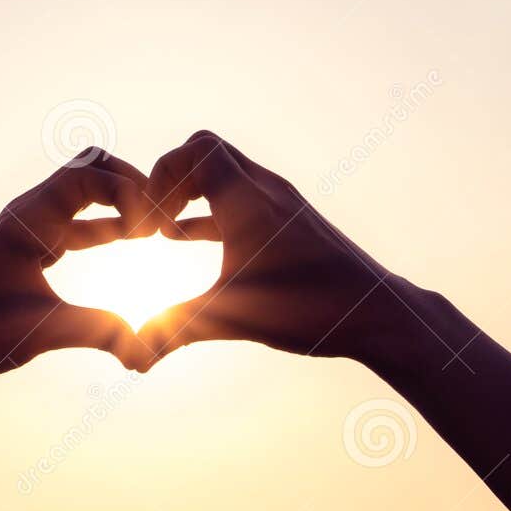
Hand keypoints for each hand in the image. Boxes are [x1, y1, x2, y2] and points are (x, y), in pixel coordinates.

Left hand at [0, 151, 163, 417]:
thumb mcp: (44, 331)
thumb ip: (98, 332)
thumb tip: (144, 352)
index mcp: (25, 221)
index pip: (84, 175)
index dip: (125, 190)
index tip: (149, 228)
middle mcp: (26, 214)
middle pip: (86, 169)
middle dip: (126, 184)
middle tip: (157, 218)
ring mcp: (28, 228)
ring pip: (81, 193)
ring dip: (116, 202)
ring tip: (150, 229)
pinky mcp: (32, 247)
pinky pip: (75, 221)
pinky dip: (103, 224)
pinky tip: (128, 239)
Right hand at [139, 131, 410, 363]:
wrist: (377, 313)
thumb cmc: (310, 308)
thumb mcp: (233, 317)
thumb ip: (176, 330)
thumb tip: (133, 359)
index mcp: (248, 201)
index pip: (195, 151)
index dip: (160, 178)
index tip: (149, 223)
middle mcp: (266, 190)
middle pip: (206, 151)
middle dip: (170, 180)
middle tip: (152, 220)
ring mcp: (281, 203)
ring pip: (225, 174)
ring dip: (191, 194)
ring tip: (165, 232)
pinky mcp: (290, 221)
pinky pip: (239, 198)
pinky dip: (210, 211)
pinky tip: (190, 241)